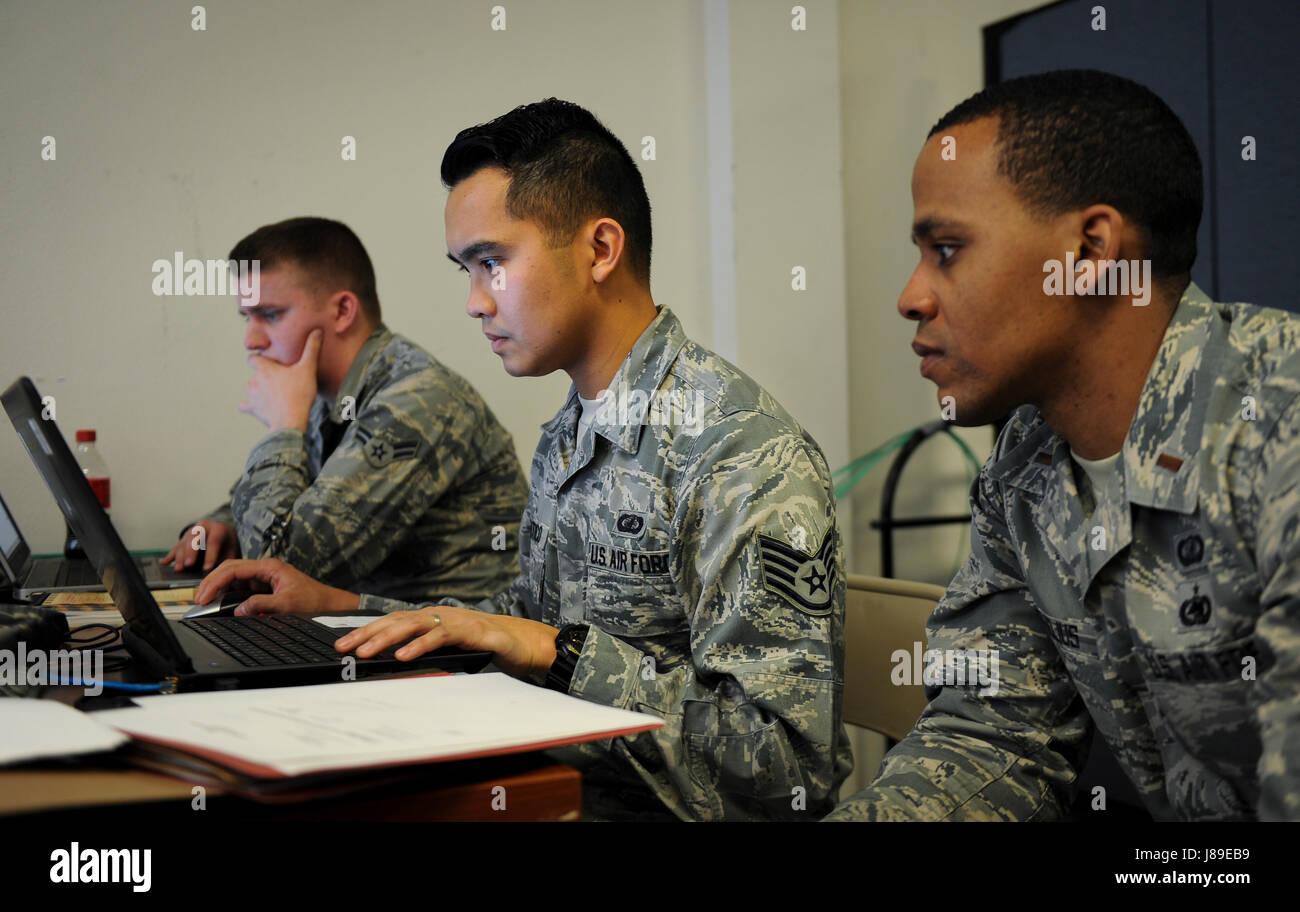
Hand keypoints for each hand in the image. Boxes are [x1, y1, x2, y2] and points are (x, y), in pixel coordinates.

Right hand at [162, 520, 236, 570]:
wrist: (221, 532)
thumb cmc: (226, 544)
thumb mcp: (231, 550)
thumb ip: (225, 560)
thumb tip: (220, 575)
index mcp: (218, 529)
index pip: (214, 540)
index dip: (210, 555)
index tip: (207, 568)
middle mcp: (203, 527)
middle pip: (195, 537)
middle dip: (191, 552)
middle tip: (189, 565)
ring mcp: (191, 532)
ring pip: (183, 542)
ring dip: (180, 556)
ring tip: (179, 569)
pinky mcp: (183, 540)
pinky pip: (175, 547)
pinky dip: (170, 556)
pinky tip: (164, 563)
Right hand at [194, 557, 359, 616]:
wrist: (330, 604)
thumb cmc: (314, 601)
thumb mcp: (287, 605)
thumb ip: (262, 605)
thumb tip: (239, 609)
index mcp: (269, 566)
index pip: (234, 568)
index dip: (215, 582)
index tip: (204, 597)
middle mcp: (265, 568)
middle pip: (230, 570)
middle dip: (211, 583)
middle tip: (199, 600)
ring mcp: (264, 576)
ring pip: (234, 577)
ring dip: (218, 587)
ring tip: (205, 602)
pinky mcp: (265, 586)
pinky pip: (241, 586)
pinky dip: (228, 593)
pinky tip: (220, 602)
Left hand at [240, 329, 320, 430]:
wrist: (290, 419)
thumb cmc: (299, 393)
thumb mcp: (308, 369)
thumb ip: (312, 349)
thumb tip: (317, 330)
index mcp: (266, 369)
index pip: (253, 358)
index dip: (258, 359)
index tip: (268, 361)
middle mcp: (255, 380)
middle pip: (255, 374)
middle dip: (263, 376)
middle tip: (278, 380)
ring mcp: (253, 395)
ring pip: (250, 388)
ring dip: (257, 389)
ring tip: (271, 393)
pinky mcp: (253, 409)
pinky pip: (245, 406)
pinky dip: (249, 406)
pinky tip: (255, 407)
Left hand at [335, 606, 559, 678]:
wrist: (529, 644)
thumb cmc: (490, 648)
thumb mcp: (453, 652)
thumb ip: (429, 654)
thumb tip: (396, 666)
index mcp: (435, 620)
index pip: (394, 622)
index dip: (368, 631)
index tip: (343, 644)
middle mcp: (443, 616)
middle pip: (398, 620)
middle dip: (368, 633)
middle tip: (343, 648)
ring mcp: (458, 621)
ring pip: (415, 624)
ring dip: (387, 638)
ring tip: (366, 653)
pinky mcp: (474, 632)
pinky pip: (442, 636)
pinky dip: (421, 645)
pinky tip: (404, 656)